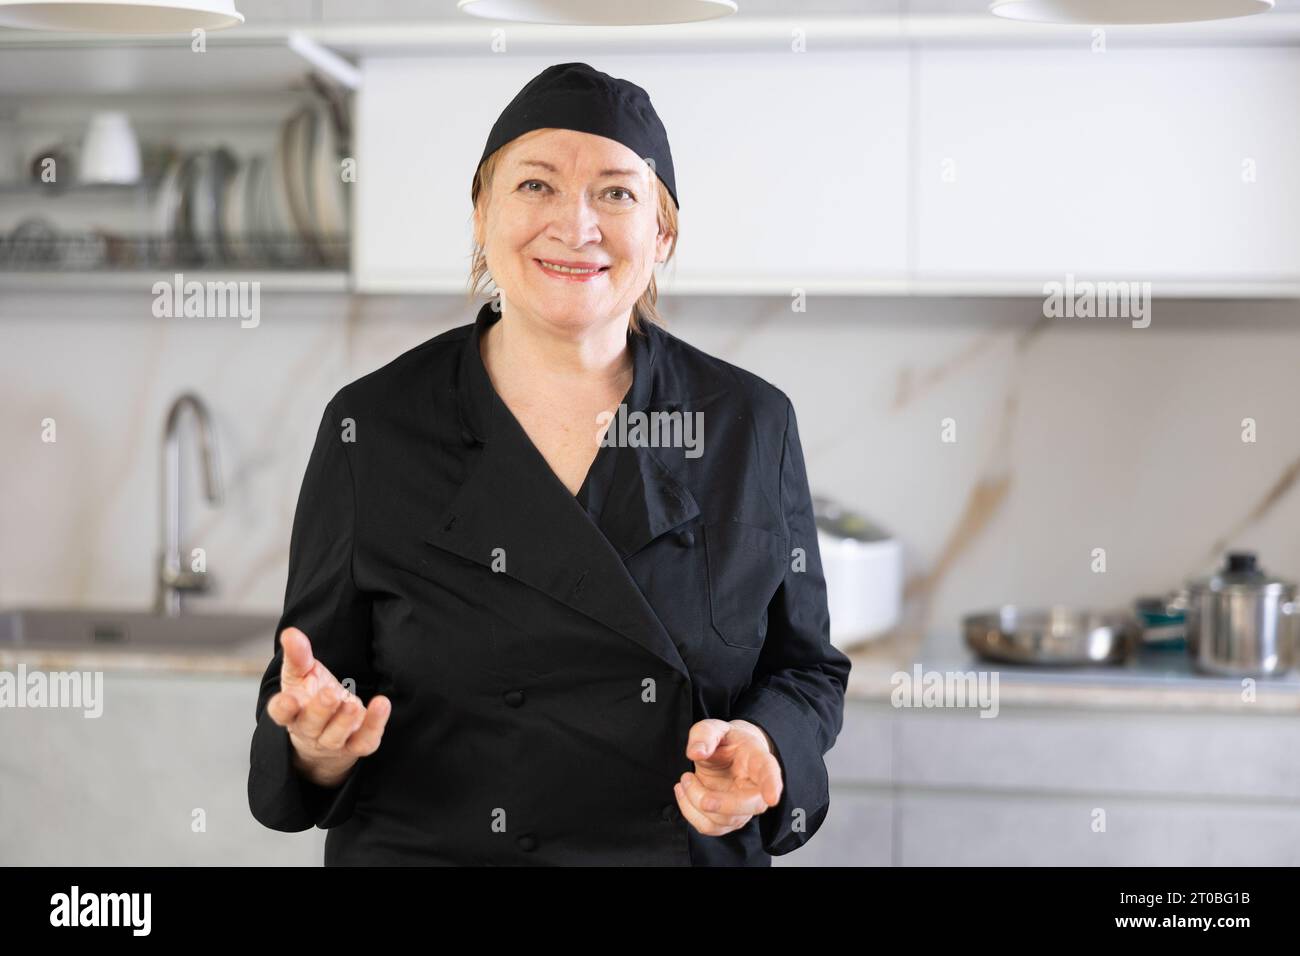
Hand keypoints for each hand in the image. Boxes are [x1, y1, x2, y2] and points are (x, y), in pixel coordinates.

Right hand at [265, 626, 390, 787]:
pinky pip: (365, 740)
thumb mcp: (303, 674)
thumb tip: (291, 633)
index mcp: (291, 712)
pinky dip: (375, 724)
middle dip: (321, 710)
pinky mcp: (356, 745)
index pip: (281, 713)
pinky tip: (382, 704)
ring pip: (335, 736)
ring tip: (353, 705)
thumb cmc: (311, 696)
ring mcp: (331, 742)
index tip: (288, 700)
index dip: (283, 708)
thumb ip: (298, 655)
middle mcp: (308, 730)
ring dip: (345, 721)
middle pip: (311, 724)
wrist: (328, 731)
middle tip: (331, 694)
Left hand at [674, 718, 782, 836]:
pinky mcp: (728, 820)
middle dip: (720, 803)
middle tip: (690, 780)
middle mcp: (756, 789)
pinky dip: (689, 811)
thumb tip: (696, 752)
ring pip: (723, 819)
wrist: (728, 756)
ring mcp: (743, 809)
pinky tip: (684, 792)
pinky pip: (709, 827)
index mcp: (758, 760)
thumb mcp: (714, 728)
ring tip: (686, 778)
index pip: (769, 772)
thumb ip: (705, 734)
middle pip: (749, 805)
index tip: (772, 798)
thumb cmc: (726, 743)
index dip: (772, 785)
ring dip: (694, 800)